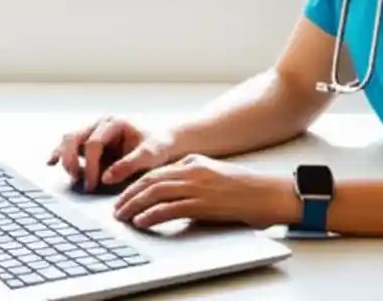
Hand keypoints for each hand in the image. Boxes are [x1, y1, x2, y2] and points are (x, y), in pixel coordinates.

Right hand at [47, 116, 175, 191]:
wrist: (162, 143)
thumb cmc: (158, 147)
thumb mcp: (151, 155)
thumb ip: (130, 164)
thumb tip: (106, 177)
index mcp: (115, 123)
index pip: (94, 142)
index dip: (91, 165)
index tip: (94, 184)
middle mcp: (100, 124)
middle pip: (74, 137)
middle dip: (72, 160)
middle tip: (78, 180)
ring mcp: (93, 131)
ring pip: (68, 139)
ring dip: (65, 157)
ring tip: (72, 176)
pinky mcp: (88, 142)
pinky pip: (68, 146)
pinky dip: (59, 153)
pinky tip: (50, 162)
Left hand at [113, 154, 301, 229]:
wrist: (266, 193)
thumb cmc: (243, 186)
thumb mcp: (213, 171)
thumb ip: (193, 172)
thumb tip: (172, 184)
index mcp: (192, 162)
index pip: (155, 171)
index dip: (135, 184)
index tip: (124, 195)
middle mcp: (191, 171)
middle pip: (150, 181)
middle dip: (129, 194)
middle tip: (116, 208)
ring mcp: (197, 187)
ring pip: (155, 193)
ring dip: (134, 205)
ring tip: (122, 216)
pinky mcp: (203, 203)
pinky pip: (170, 209)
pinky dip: (152, 215)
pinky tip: (141, 221)